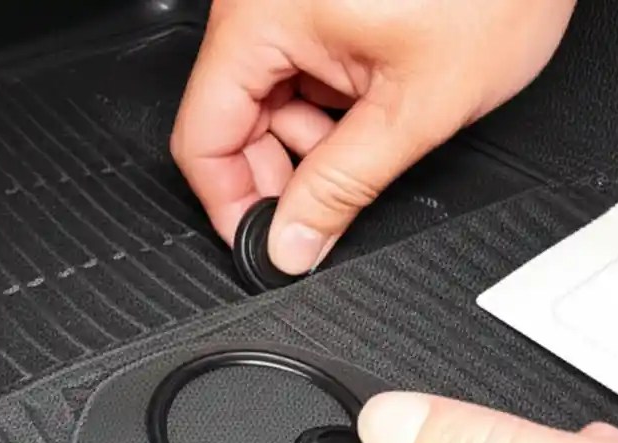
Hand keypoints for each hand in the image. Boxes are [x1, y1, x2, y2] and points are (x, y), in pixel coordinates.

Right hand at [171, 0, 574, 273]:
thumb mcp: (416, 110)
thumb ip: (342, 188)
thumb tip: (294, 244)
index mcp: (261, 18)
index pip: (202, 137)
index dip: (231, 204)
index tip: (266, 243)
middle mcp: (259, 2)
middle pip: (230, 119)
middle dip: (279, 173)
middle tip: (327, 208)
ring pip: (264, 98)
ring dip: (310, 138)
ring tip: (374, 139)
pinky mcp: (316, 0)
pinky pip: (294, 69)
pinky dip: (326, 103)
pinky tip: (375, 107)